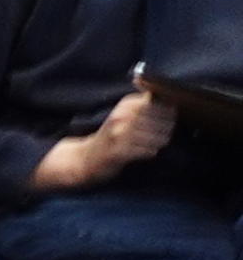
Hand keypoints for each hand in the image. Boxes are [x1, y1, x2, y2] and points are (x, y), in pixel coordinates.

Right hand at [36, 86, 173, 189]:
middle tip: (166, 134)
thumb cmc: (112, 135)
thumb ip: (145, 104)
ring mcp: (119, 134)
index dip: (169, 113)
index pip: (159, 104)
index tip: (169, 120)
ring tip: (158, 143)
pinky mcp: (118, 151)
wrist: (86, 157)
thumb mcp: (125, 113)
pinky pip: (147, 151)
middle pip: (160, 121)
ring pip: (156, 136)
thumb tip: (172, 101)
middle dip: (166, 129)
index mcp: (126, 104)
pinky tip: (147, 151)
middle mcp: (122, 116)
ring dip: (160, 141)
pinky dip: (150, 152)